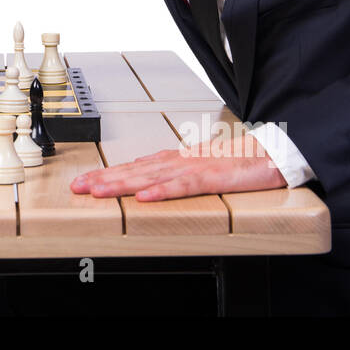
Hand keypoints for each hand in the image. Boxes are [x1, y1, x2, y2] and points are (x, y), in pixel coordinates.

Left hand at [71, 134, 285, 200]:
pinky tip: (144, 198)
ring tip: (98, 191)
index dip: (108, 174)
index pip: (135, 167)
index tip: (84, 181)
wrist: (272, 152)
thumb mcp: (200, 168)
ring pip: (152, 177)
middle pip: (135, 170)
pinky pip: (184, 186)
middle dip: (104, 178)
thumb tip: (149, 181)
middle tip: (77, 187)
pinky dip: (163, 192)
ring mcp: (195, 167)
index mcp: (176, 159)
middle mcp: (179, 160)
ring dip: (123, 184)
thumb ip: (176, 174)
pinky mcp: (213, 177)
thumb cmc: (238, 161)